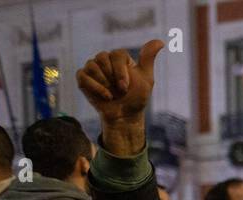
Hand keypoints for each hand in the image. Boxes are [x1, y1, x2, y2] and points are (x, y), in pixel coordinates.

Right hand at [76, 39, 162, 154]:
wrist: (125, 116)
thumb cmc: (136, 97)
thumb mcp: (146, 79)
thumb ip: (148, 59)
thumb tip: (160, 41)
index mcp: (119, 58)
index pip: (117, 54)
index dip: (120, 71)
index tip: (126, 86)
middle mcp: (105, 60)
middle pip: (102, 57)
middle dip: (112, 77)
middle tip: (120, 90)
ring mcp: (93, 68)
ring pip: (92, 65)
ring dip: (104, 83)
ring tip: (112, 94)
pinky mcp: (83, 78)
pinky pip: (82, 75)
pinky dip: (95, 87)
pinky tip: (105, 96)